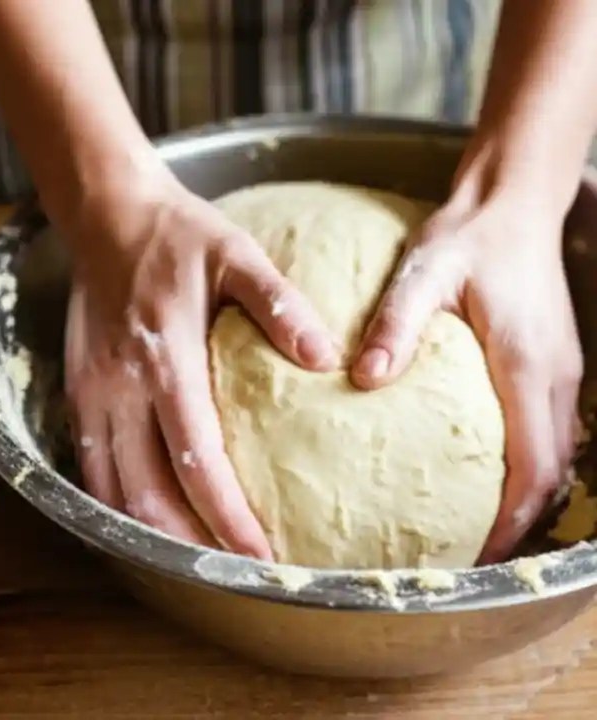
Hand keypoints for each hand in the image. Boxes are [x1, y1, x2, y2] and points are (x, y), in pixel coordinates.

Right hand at [63, 165, 338, 557]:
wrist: (106, 213)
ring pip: (112, 488)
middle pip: (147, 491)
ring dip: (151, 531)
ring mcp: (92, 393)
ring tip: (194, 559)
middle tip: (233, 573)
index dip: (226, 515)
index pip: (196, 460)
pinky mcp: (77, 391)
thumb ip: (280, 306)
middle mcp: (120, 387)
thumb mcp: (239, 254)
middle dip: (189, 543)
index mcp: (166, 359)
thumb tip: (327, 358)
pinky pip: (91, 465)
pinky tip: (147, 517)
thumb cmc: (179, 235)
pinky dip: (117, 501)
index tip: (260, 553)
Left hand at [350, 184, 582, 564]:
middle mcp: (554, 377)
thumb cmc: (468, 238)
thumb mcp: (422, 274)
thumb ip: (395, 327)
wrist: (512, 203)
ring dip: (524, 495)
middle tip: (468, 555)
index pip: (534, 464)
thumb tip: (364, 379)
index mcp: (526, 366)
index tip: (479, 553)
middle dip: (517, 521)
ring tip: (474, 527)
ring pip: (555, 454)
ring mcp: (558, 370)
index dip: (512, 518)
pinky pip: (547, 430)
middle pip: (552, 472)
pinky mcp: (549, 362)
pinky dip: (526, 464)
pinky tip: (483, 473)